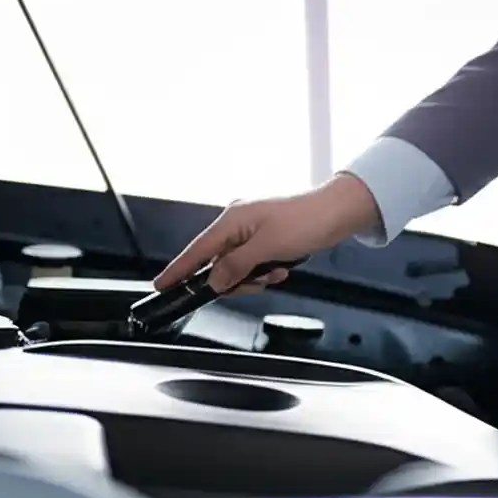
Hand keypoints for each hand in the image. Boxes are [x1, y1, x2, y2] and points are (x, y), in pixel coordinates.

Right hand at [154, 174, 381, 294]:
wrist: (337, 212)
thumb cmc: (306, 221)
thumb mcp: (267, 249)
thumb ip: (235, 266)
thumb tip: (213, 281)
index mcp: (231, 221)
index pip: (196, 251)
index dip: (178, 270)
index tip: (160, 285)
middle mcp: (236, 224)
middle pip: (217, 265)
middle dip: (235, 281)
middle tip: (255, 283)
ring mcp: (250, 231)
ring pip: (236, 268)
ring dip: (254, 278)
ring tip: (276, 272)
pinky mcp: (264, 238)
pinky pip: (252, 264)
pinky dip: (264, 272)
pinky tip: (281, 268)